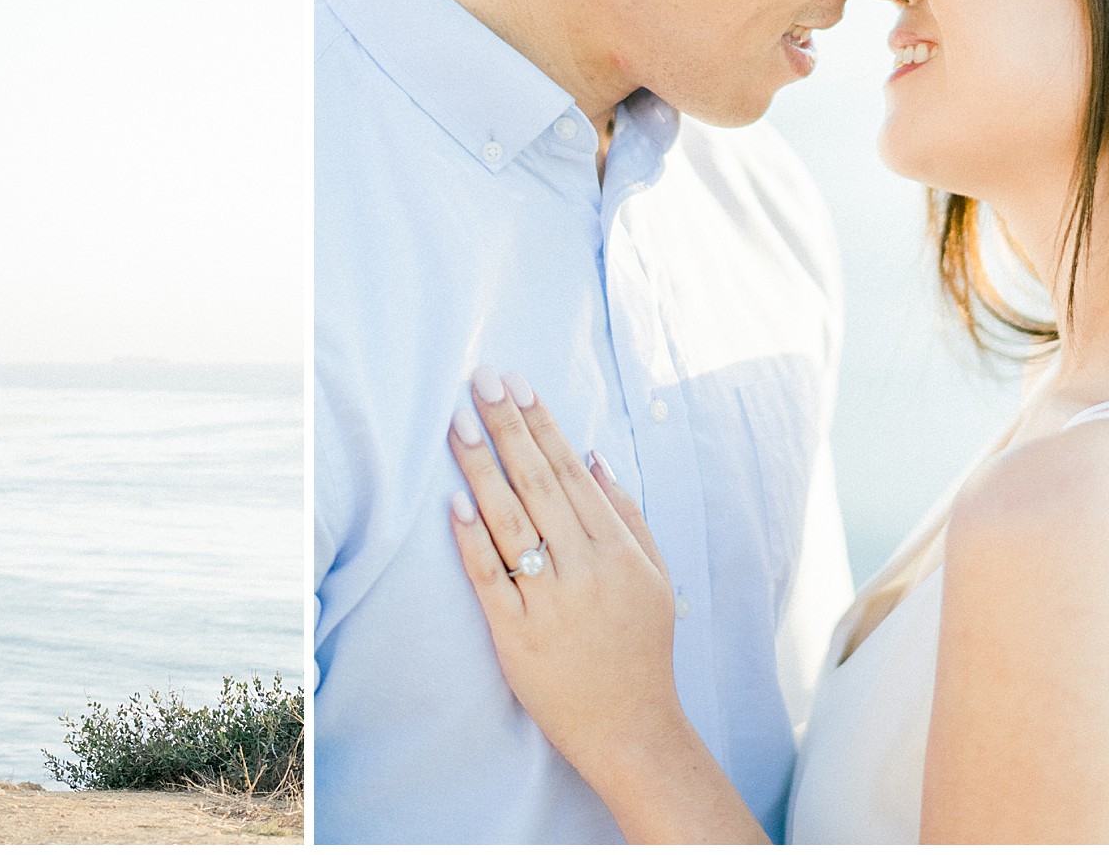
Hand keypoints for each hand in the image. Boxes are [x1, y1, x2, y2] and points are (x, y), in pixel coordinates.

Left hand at [446, 367, 685, 790]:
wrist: (631, 729)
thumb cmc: (640, 648)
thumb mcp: (654, 576)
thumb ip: (626, 514)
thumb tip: (593, 455)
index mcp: (618, 550)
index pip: (570, 472)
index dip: (541, 424)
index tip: (516, 383)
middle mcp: (585, 569)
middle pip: (537, 484)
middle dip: (506, 426)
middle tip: (480, 379)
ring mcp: (549, 602)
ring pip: (509, 521)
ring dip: (480, 467)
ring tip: (456, 422)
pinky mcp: (517, 636)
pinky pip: (489, 578)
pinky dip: (471, 538)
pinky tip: (454, 501)